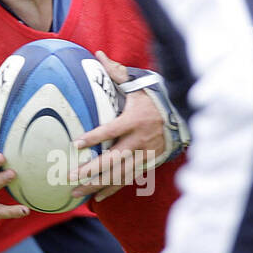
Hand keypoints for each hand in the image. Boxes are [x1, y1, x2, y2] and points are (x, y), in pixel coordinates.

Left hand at [72, 51, 165, 202]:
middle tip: (69, 177)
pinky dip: (112, 190)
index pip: (111, 130)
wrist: (182, 117)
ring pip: (118, 174)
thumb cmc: (154, 99)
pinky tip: (96, 198)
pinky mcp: (147, 164)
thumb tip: (97, 53)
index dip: (94, 138)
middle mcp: (139, 140)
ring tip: (75, 191)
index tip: (75, 144)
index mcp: (134, 120)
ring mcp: (144, 155)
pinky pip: (128, 180)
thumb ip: (116, 72)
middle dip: (91, 170)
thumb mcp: (138, 85)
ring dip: (96, 184)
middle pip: (113, 159)